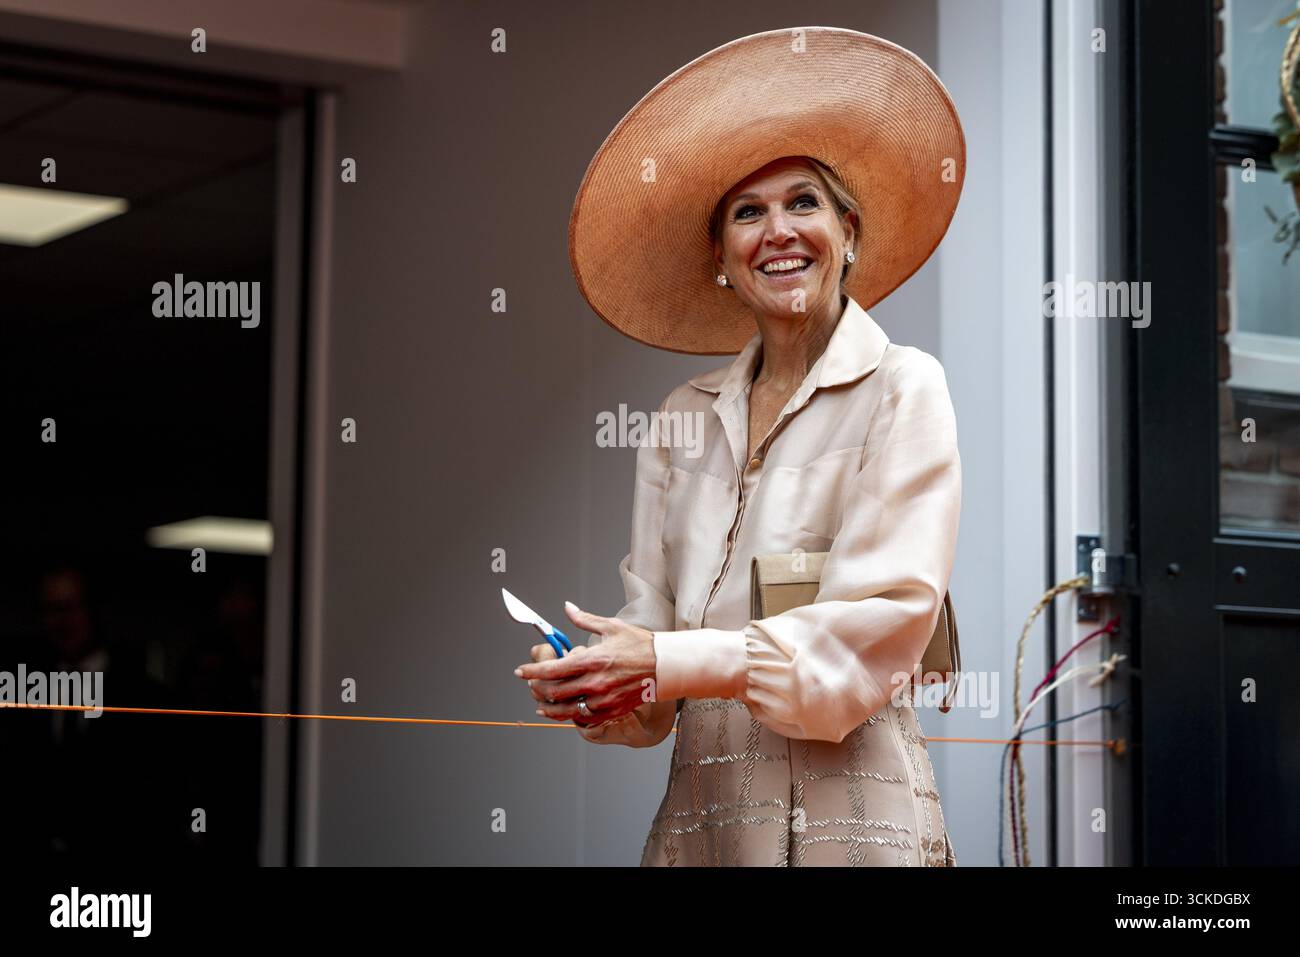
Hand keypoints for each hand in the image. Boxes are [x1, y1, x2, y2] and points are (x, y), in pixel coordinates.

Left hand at [515, 602, 657, 725]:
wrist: (665, 666)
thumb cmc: (640, 645)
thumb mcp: (611, 626)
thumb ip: (584, 620)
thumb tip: (567, 608)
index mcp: (593, 659)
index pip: (552, 669)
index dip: (532, 671)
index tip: (521, 671)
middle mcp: (595, 682)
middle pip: (554, 692)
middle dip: (537, 688)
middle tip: (531, 684)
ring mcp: (603, 699)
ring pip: (565, 710)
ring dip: (549, 707)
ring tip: (541, 703)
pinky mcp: (611, 711)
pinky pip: (583, 718)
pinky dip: (570, 715)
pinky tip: (564, 710)